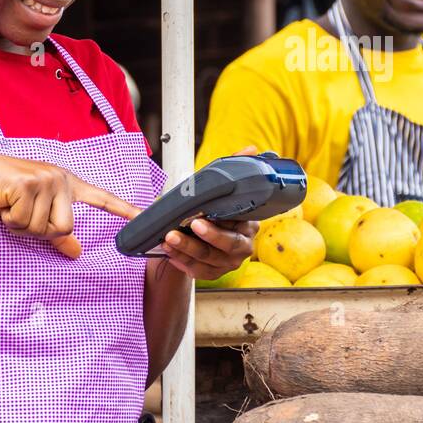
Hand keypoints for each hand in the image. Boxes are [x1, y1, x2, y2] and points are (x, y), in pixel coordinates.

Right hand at [0, 153, 139, 258]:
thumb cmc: (5, 194)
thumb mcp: (34, 212)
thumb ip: (57, 234)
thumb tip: (77, 252)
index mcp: (68, 184)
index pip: (102, 198)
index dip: (124, 209)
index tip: (145, 216)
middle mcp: (61, 179)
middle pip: (64, 227)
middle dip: (39, 230)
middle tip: (22, 213)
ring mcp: (45, 180)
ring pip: (43, 228)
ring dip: (21, 226)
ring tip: (11, 206)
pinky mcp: (27, 184)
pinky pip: (24, 222)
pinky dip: (9, 221)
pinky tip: (3, 203)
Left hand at [154, 144, 258, 279]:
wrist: (197, 232)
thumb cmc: (211, 208)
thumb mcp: (220, 187)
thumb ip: (235, 165)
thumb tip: (252, 149)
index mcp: (249, 223)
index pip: (239, 224)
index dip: (221, 224)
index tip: (201, 217)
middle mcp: (244, 245)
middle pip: (228, 245)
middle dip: (206, 237)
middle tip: (186, 227)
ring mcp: (229, 262)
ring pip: (209, 259)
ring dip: (187, 249)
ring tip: (169, 239)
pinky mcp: (214, 273)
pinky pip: (198, 270)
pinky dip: (182, 261)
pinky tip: (170, 252)